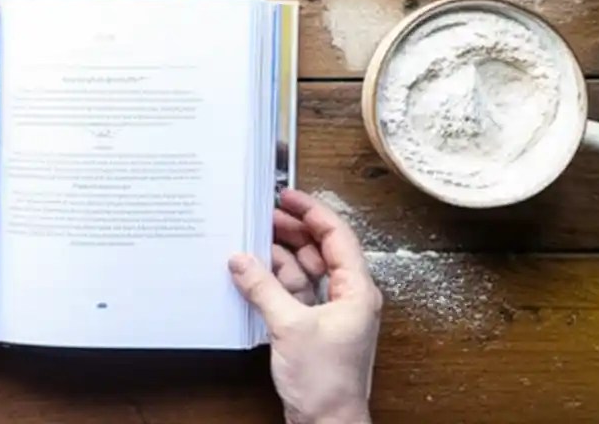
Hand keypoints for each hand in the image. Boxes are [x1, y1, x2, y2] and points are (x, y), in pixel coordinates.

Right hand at [229, 189, 381, 423]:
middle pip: (320, 250)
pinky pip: (294, 292)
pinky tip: (254, 273)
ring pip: (305, 270)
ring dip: (280, 256)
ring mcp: (331, 313)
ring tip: (253, 239)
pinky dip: (274, 281)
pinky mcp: (313, 327)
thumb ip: (263, 288)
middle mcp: (348, 297)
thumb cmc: (326, 383)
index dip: (312, 212)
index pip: (337, 236)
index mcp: (357, 290)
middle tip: (264, 214)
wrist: (327, 422)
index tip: (288, 196)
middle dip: (293, 230)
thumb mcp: (289, 326)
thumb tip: (241, 260)